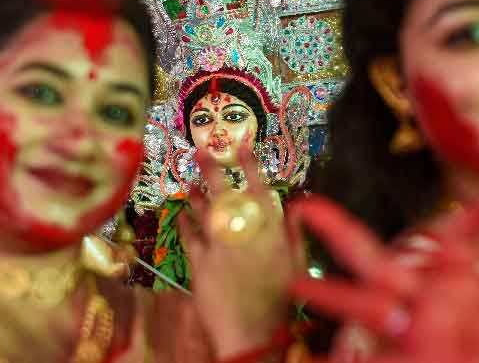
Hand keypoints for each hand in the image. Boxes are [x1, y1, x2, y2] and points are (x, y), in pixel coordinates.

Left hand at [179, 146, 301, 358]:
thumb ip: (294, 231)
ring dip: (195, 193)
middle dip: (212, 169)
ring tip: (189, 181)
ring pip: (203, 211)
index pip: (259, 188)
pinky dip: (185, 223)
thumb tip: (297, 203)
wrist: (252, 334)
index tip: (241, 146)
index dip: (249, 165)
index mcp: (270, 231)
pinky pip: (189, 237)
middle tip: (200, 150)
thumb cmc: (280, 300)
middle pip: (224, 192)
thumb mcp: (297, 264)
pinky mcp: (199, 264)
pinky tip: (181, 214)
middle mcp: (242, 232)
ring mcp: (218, 246)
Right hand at [292, 180, 478, 362]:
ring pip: (366, 306)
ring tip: (296, 286)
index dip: (475, 214)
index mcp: (468, 285)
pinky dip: (337, 361)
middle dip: (341, 234)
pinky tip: (316, 357)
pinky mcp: (416, 356)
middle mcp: (436, 307)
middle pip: (377, 263)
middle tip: (306, 207)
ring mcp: (422, 336)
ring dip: (333, 295)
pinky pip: (370, 356)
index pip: (453, 237)